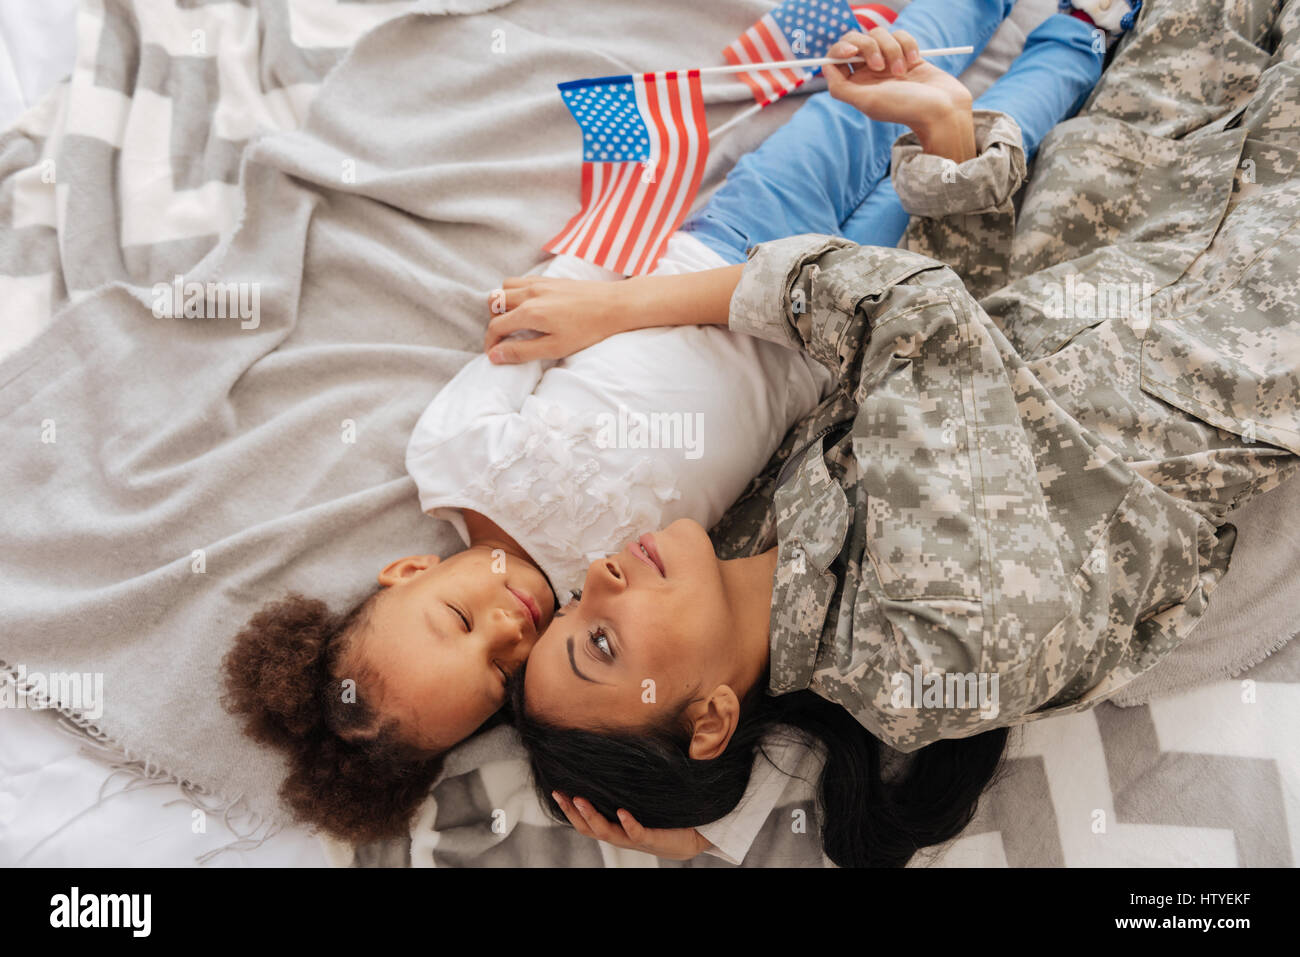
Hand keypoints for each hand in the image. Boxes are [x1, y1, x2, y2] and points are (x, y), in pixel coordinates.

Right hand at [483, 276, 628, 363]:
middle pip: (494, 302)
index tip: (493, 354)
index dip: (490, 342)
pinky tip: (529, 306)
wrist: (615, 305)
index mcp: (530, 312)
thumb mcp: (555, 348)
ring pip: (505, 287)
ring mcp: (540, 283)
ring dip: (502, 303)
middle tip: (504, 337)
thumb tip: (495, 356)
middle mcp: (530, 293)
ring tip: (513, 319)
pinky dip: (516, 292)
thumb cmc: (588, 330)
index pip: (496, 326)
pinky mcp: (550, 279)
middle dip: (493, 321)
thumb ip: (522, 352)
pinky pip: (522, 280)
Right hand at [551, 791, 713, 861]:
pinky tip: (621, 811)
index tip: (556, 790)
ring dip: (591, 816)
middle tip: (560, 794)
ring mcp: (632, 839)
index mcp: (613, 827)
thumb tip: (613, 762)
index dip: (568, 808)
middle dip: (572, 811)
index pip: (583, 821)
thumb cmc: (660, 819)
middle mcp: (618, 835)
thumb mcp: (638, 804)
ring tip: (579, 800)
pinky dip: (627, 822)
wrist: (687, 839)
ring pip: (606, 831)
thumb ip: (625, 792)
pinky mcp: (650, 839)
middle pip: (588, 827)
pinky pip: (636, 832)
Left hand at [824, 29, 974, 160]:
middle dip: (868, 46)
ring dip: (892, 49)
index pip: (837, 57)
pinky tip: (915, 62)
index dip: (840, 49)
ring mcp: (889, 61)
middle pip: (856, 39)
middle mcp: (869, 72)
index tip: (851, 52)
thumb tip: (825, 68)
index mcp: (856, 84)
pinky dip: (908, 45)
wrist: (941, 109)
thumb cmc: (904, 107)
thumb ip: (840, 87)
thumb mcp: (867, 102)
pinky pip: (901, 35)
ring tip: (903, 71)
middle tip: (880, 65)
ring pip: (880, 34)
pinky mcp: (907, 53)